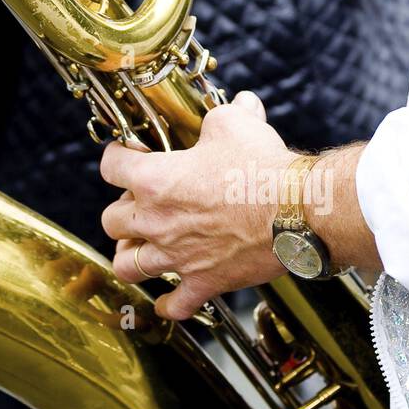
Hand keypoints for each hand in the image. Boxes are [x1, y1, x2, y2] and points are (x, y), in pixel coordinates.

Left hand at [100, 91, 288, 318]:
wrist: (298, 210)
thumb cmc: (264, 166)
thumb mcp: (237, 124)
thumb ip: (227, 113)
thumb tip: (241, 102)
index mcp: (155, 179)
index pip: (111, 165)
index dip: (118, 157)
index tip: (130, 156)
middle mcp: (157, 221)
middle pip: (111, 220)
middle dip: (123, 210)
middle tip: (142, 204)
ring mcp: (177, 256)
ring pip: (126, 265)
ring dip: (130, 256)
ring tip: (142, 248)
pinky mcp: (203, 282)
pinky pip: (173, 305)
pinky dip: (168, 304)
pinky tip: (169, 299)